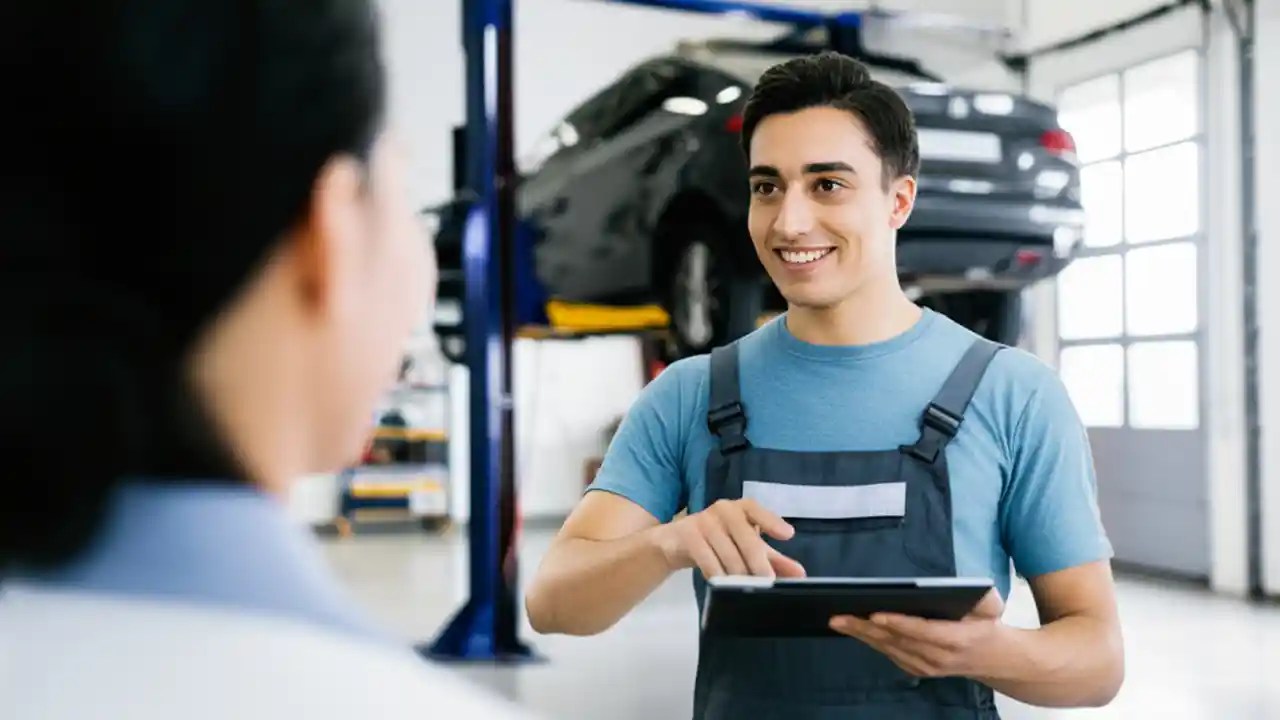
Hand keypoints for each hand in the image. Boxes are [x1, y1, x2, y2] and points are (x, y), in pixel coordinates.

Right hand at [657, 499, 805, 578]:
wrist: (676, 541)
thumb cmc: (719, 541)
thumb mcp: (747, 548)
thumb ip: (774, 559)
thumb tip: (800, 574)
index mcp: (741, 508)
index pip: (757, 510)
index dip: (772, 522)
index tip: (788, 535)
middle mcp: (724, 509)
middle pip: (747, 539)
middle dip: (758, 564)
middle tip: (767, 584)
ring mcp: (704, 521)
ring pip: (728, 554)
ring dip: (738, 574)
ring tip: (745, 589)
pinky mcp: (688, 535)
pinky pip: (707, 559)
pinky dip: (717, 574)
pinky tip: (722, 585)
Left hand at [829, 589, 1005, 678]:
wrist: (998, 661)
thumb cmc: (990, 625)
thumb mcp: (993, 606)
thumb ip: (981, 595)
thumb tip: (957, 586)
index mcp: (956, 640)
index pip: (921, 631)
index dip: (897, 622)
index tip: (875, 613)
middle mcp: (939, 658)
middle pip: (897, 641)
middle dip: (865, 627)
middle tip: (839, 615)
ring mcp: (927, 667)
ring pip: (889, 649)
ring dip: (861, 635)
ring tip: (838, 620)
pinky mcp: (918, 670)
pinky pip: (890, 654)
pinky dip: (870, 641)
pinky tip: (853, 629)